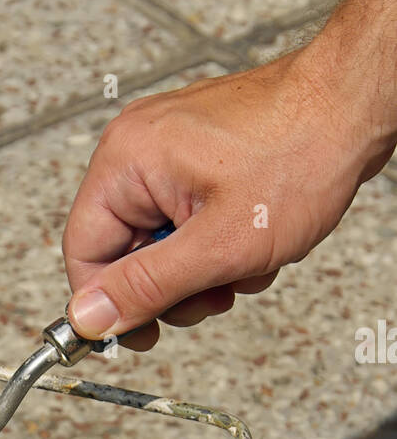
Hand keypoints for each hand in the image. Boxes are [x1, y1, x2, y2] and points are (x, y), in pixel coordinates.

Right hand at [62, 50, 390, 350]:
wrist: (355, 105)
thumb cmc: (300, 154)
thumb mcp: (218, 246)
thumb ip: (146, 287)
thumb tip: (87, 318)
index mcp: (126, 161)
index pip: (84, 252)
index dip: (109, 303)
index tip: (141, 333)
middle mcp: (138, 147)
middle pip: (125, 249)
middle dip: (173, 284)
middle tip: (214, 293)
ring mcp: (168, 147)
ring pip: (162, 239)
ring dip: (203, 267)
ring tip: (245, 260)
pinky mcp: (196, 152)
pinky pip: (186, 217)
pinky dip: (217, 241)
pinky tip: (253, 236)